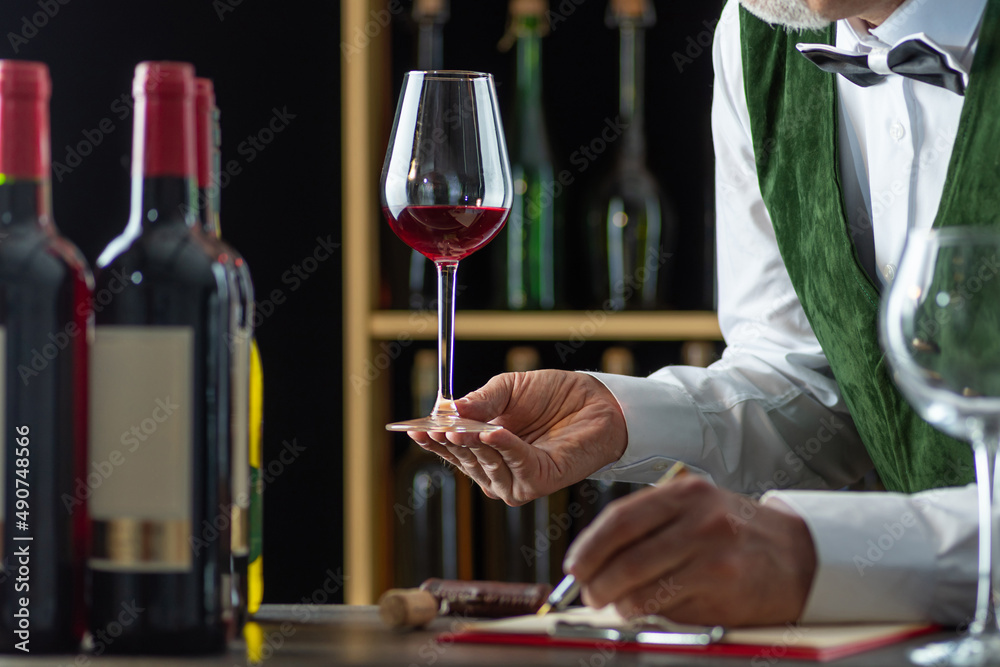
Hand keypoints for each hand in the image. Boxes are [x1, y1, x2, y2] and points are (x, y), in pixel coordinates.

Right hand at [409, 370, 625, 505]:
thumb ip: (482, 400)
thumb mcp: (509, 388)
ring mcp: (517, 478)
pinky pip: (516, 467)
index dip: (432, 440)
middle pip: (464, 460)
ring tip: (460, 430)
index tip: (413, 429)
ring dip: (473, 448)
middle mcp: (498, 468)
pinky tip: (492, 433)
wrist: (596, 400)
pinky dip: (503, 450)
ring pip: (485, 467)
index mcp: (484, 447)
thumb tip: (450, 409)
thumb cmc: (554, 395)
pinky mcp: (539, 481)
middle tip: (436, 429)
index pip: (451, 449)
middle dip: (449, 444)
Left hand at [564, 475, 816, 626]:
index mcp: (685, 493)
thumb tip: (599, 557)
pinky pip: (668, 604)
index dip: (589, 545)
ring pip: (642, 584)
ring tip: (612, 604)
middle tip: (588, 592)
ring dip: (617, 601)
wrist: (801, 556)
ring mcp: (712, 552)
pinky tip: (642, 611)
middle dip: (596, 580)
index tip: (574, 565)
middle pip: (626, 554)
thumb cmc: (739, 535)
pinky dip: (646, 612)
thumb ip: (653, 525)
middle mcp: (699, 518)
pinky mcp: (723, 585)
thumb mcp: (698, 510)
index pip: (620, 518)